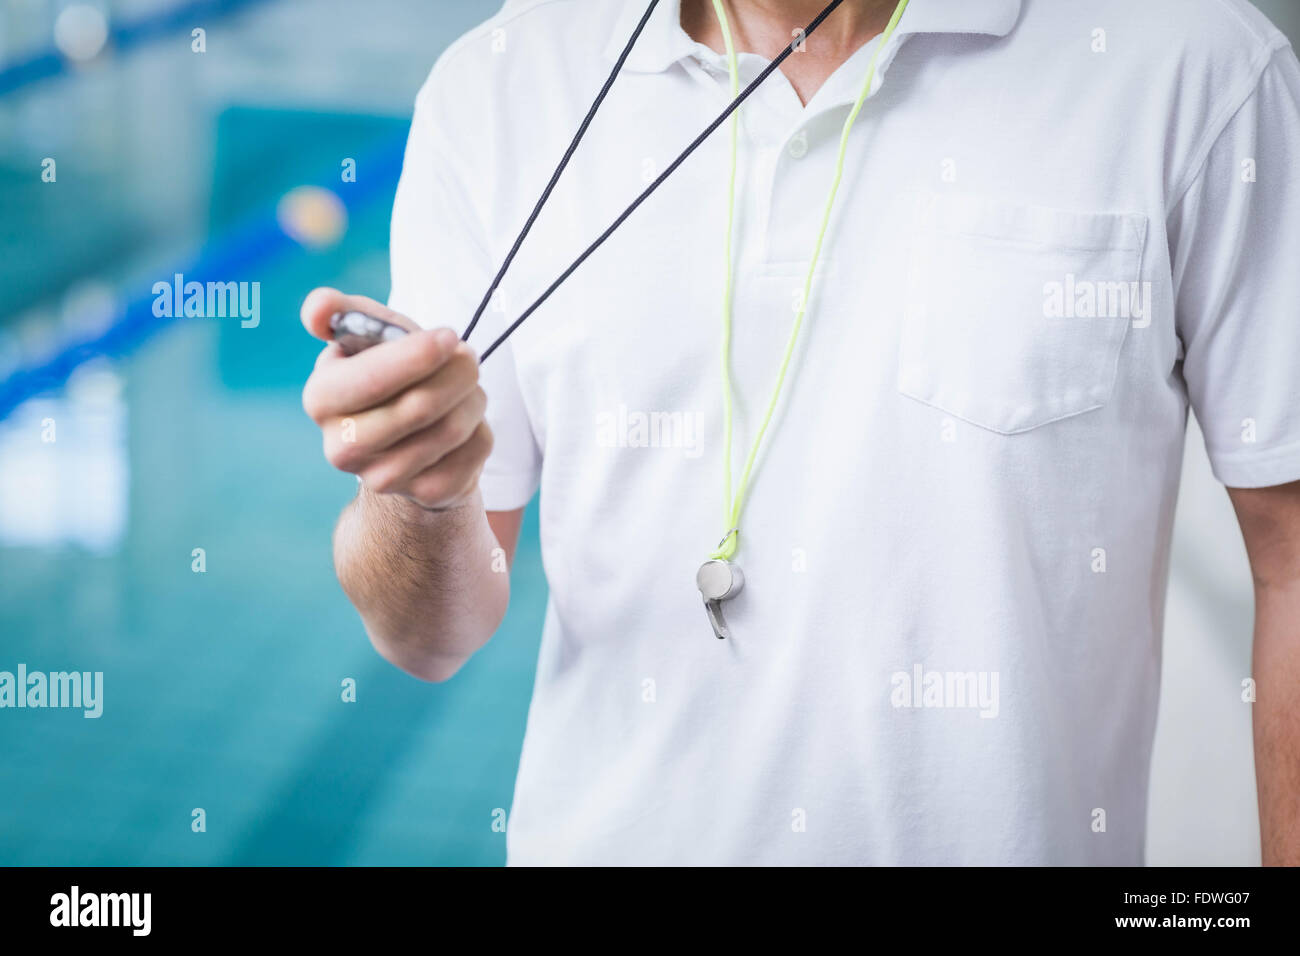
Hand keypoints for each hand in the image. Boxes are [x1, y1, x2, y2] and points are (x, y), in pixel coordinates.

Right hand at [300, 288, 491, 510]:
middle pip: (419, 407)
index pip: (370, 380)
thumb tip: (318, 309)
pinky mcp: (426, 494)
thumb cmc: (392, 376)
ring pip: (452, 428)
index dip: (416, 356)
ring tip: (466, 388)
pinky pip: (475, 450)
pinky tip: (467, 422)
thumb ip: (343, 312)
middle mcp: (342, 447)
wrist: (412, 437)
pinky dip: (482, 427)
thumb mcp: (369, 337)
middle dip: (457, 374)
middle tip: (468, 358)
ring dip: (473, 397)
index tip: (447, 337)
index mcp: (321, 400)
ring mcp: (383, 478)